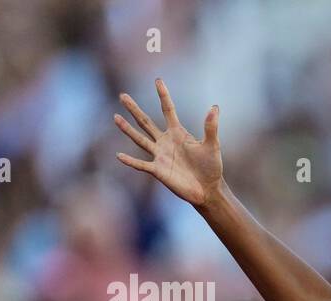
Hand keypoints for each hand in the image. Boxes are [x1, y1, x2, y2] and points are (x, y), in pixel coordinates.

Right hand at [115, 79, 223, 207]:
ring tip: (115, 117)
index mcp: (178, 132)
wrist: (208, 189)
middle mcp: (165, 141)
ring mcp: (160, 155)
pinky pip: (141, 165)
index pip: (167, 109)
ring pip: (140, 139)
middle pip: (146, 122)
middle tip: (122, 95)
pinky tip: (119, 156)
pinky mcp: (158, 171)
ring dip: (127, 129)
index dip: (163, 95)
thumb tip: (214, 107)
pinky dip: (131, 161)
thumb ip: (211, 127)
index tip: (157, 80)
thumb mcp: (212, 145)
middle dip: (134, 109)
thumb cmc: (211, 167)